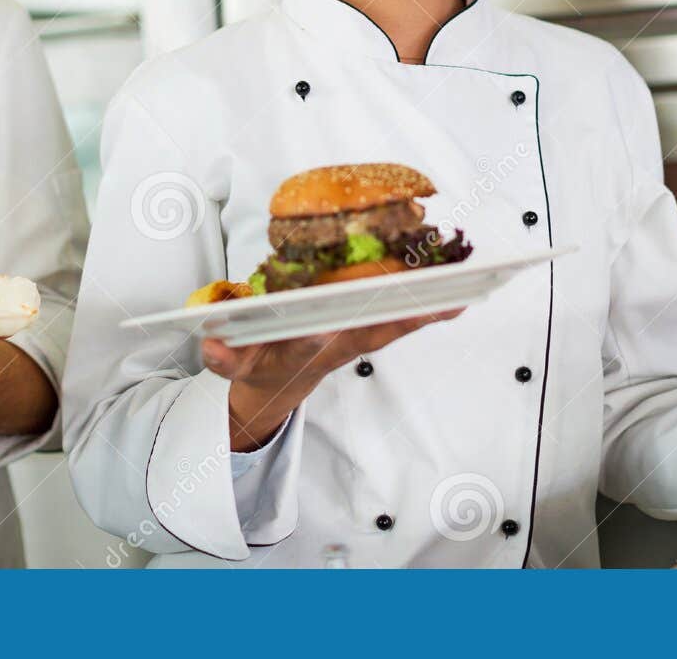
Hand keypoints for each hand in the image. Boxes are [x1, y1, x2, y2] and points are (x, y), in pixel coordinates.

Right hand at [203, 309, 462, 450]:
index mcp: (305, 349)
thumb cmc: (261, 364)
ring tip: (466, 290)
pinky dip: (429, 309)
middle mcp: (337, 344)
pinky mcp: (368, 333)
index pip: (321, 340)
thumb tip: (209, 345)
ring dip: (428, 310)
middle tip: (442, 298)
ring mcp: (355, 340)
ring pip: (395, 324)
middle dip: (405, 316)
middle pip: (375, 330)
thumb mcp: (236, 366)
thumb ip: (224, 358)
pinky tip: (460, 295)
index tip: (353, 319)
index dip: (339, 329)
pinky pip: (402, 320)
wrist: (277, 385)